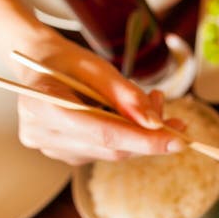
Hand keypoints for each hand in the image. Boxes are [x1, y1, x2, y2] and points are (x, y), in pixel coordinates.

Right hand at [16, 37, 185, 164]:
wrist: (41, 65)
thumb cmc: (66, 62)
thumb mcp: (97, 67)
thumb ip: (126, 95)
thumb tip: (155, 124)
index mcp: (42, 106)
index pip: (102, 133)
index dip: (143, 140)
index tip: (178, 141)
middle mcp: (41, 133)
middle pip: (110, 148)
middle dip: (148, 135)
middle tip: (174, 118)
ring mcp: (52, 148)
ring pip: (112, 153)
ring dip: (140, 135)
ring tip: (152, 105)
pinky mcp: (66, 155)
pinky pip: (106, 152)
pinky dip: (127, 138)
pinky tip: (130, 117)